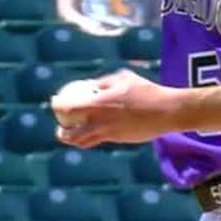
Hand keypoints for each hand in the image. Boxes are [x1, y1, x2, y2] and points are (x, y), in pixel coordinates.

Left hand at [54, 69, 184, 148]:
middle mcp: (100, 123)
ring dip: (75, 139)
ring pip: (84, 142)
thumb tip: (90, 86)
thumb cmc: (145, 91)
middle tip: (61, 127)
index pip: (69, 108)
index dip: (58, 106)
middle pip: (72, 134)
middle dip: (62, 133)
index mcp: (98, 105)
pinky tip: (94, 131)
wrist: (166, 111)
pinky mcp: (119, 140)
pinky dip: (92, 138)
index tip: (54, 103)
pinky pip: (99, 140)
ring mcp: (109, 134)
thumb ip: (103, 82)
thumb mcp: (122, 78)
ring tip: (72, 134)